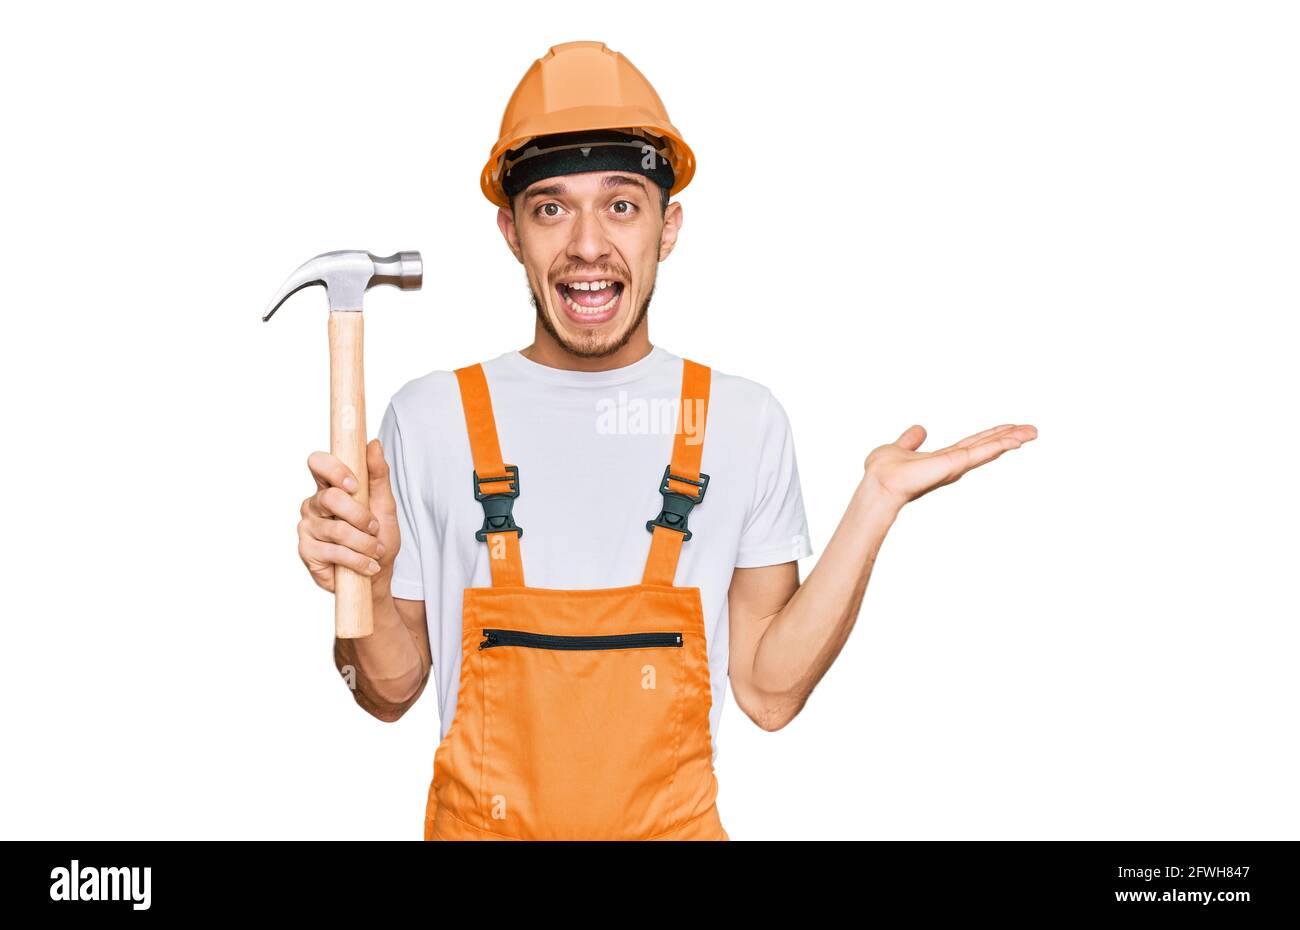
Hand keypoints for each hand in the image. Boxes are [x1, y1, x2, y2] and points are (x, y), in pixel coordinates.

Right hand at [297, 439, 400, 593]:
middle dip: (360, 516)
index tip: (354, 485)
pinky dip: (358, 560)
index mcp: (329, 486)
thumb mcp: (384, 504)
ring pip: (337, 529)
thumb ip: (378, 475)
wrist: (377, 574)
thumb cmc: (379, 536)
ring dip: (365, 543)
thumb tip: (373, 443)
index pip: (318, 463)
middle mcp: (314, 504)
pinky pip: (334, 552)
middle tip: (375, 529)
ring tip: (375, 552)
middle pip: (331, 498)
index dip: (334, 470)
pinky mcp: (306, 551)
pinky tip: (368, 565)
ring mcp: (307, 527)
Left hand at [863, 423, 1037, 509]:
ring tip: (1032, 432)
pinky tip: (1015, 439)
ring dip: (1010, 440)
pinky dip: (998, 445)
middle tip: (1032, 430)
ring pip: (989, 449)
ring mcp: (956, 465)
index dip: (991, 436)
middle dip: (1009, 438)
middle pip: (986, 447)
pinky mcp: (954, 465)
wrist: (879, 483)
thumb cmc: (884, 473)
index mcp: (943, 459)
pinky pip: (980, 452)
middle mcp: (953, 464)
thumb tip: (919, 429)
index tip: (1010, 428)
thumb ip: (910, 440)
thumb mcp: (899, 448)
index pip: (973, 444)